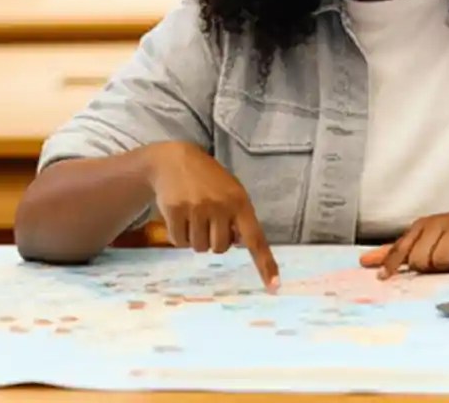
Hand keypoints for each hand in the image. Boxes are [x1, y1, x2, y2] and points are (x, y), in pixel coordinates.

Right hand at [146, 142, 279, 290]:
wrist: (174, 160)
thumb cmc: (209, 181)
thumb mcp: (231, 192)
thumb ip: (239, 218)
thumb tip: (242, 245)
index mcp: (241, 203)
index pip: (256, 239)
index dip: (265, 264)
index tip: (274, 286)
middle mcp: (221, 206)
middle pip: (220, 248)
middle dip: (213, 240)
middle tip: (207, 219)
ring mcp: (197, 208)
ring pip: (199, 248)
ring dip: (195, 238)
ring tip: (193, 215)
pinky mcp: (175, 211)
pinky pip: (179, 242)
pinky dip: (179, 235)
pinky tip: (179, 216)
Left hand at [359, 204, 448, 277]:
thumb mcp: (428, 240)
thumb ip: (399, 252)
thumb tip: (365, 261)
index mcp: (423, 227)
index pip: (400, 248)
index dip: (391, 265)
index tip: (383, 279)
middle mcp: (437, 224)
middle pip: (421, 261)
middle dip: (433, 268)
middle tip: (448, 262)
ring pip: (442, 261)